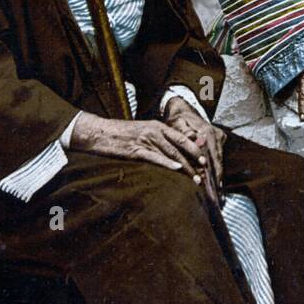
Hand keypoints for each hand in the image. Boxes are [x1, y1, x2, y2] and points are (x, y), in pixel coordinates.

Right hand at [69, 112, 212, 185]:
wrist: (99, 132)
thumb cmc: (120, 134)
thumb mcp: (142, 132)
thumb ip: (158, 138)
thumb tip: (171, 148)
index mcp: (157, 126)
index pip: (180, 137)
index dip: (194, 149)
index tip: (204, 159)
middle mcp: (154, 131)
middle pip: (179, 147)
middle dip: (193, 160)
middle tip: (205, 171)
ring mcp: (145, 140)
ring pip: (170, 154)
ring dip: (185, 167)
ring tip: (195, 178)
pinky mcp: (136, 150)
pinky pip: (155, 157)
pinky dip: (167, 163)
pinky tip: (177, 169)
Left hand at [162, 96, 224, 187]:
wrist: (183, 110)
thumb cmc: (178, 119)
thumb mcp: (177, 123)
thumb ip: (185, 131)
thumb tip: (193, 138)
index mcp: (207, 131)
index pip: (212, 155)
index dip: (213, 171)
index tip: (213, 184)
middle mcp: (216, 135)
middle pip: (218, 159)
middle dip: (217, 177)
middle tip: (217, 194)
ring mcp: (219, 137)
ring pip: (219, 159)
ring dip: (217, 174)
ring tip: (217, 191)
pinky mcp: (218, 139)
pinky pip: (217, 156)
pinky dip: (215, 168)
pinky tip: (215, 181)